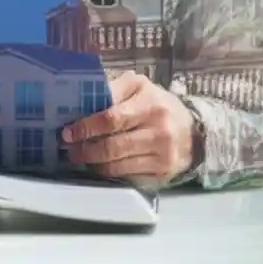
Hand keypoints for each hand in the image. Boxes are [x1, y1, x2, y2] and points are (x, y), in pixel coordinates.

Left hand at [61, 71, 195, 182]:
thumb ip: (114, 89)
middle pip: (112, 147)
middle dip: (85, 149)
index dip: (86, 127)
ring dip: (93, 163)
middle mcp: (159, 131)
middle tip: (69, 149)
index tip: (69, 132)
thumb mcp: (140, 87)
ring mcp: (161, 155)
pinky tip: (101, 165)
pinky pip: (126, 176)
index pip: (112, 119)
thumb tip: (82, 98)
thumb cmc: (158, 106)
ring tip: (81, 157)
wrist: (193, 132)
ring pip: (116, 165)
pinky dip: (108, 172)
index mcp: (150, 104)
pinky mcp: (161, 174)